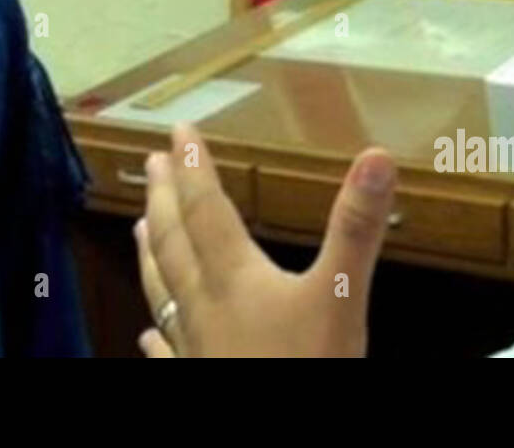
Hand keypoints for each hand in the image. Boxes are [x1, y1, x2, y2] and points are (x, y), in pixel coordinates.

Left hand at [133, 121, 396, 356]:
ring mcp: (196, 351)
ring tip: (138, 228)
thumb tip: (376, 157)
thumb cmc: (310, 369)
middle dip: (163, 200)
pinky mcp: (198, 383)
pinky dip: (157, 338)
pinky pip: (168, 355)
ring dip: (150, 256)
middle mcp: (205, 309)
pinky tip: (149, 339)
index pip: (207, 210)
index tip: (179, 131)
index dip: (193, 167)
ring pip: (162, 294)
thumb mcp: (341, 297)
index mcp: (235, 279)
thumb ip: (355, 227)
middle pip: (174, 244)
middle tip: (149, 162)